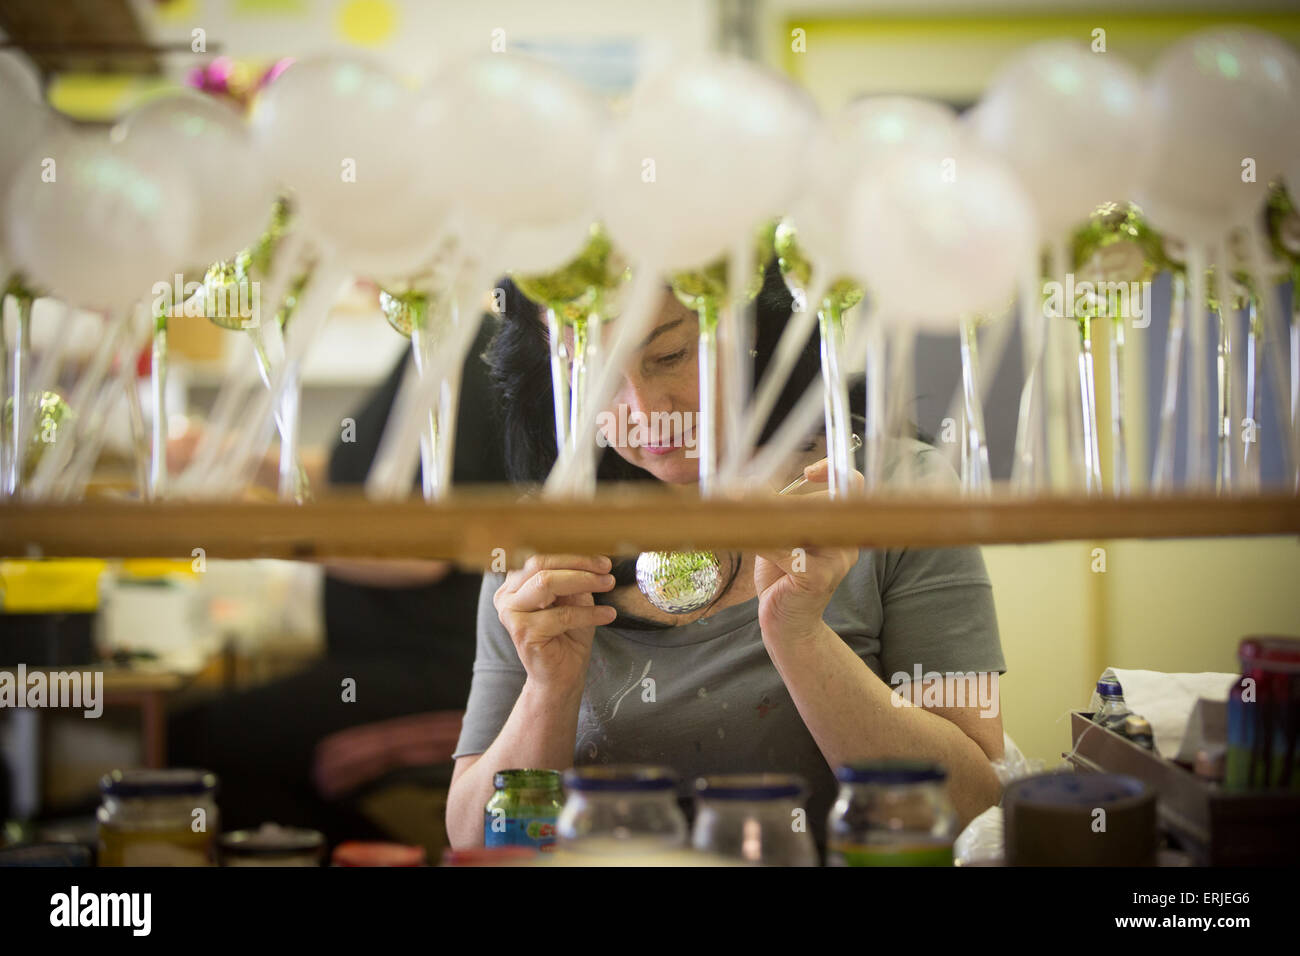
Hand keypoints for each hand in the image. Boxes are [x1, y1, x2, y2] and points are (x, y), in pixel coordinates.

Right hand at [493, 554, 616, 693]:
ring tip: (608, 586)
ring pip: (547, 585)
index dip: (574, 559)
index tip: (603, 563)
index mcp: (514, 585)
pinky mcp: (523, 633)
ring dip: (584, 582)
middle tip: (607, 574)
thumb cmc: (567, 637)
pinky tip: (607, 615)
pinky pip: (561, 614)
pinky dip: (589, 612)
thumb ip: (573, 580)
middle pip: (541, 568)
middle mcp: (506, 597)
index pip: (541, 561)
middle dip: (578, 567)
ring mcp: (511, 615)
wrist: (561, 677)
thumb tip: (592, 563)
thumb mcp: (573, 600)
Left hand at [754, 457, 859, 644]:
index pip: (852, 486)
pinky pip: (786, 548)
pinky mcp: (817, 577)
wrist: (786, 625)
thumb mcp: (783, 538)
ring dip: (767, 519)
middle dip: (778, 499)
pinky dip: (764, 544)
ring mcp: (836, 561)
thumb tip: (746, 483)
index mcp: (842, 528)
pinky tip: (751, 545)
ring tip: (741, 514)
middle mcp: (846, 542)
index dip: (832, 471)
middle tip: (746, 494)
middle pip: (819, 502)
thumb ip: (780, 512)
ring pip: (800, 523)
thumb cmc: (783, 578)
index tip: (807, 472)